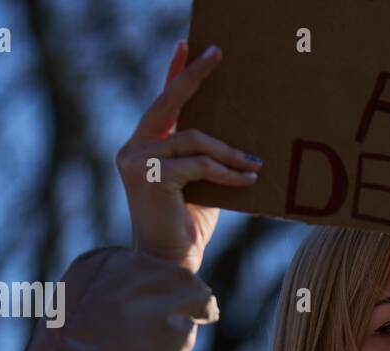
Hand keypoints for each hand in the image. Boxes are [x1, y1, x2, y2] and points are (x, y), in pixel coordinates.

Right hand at [115, 41, 262, 273]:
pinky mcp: (149, 176)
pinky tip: (247, 178)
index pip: (161, 105)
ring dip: (228, 151)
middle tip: (217, 53)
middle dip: (193, 76)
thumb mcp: (199, 185)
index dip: (175, 75)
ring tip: (255, 163)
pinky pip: (197, 163)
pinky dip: (225, 170)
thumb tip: (238, 138)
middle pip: (167, 103)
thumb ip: (204, 158)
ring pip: (192, 138)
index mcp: (143, 148)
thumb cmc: (185, 229)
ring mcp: (137, 160)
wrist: (168, 266)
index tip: (188, 46)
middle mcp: (133, 149)